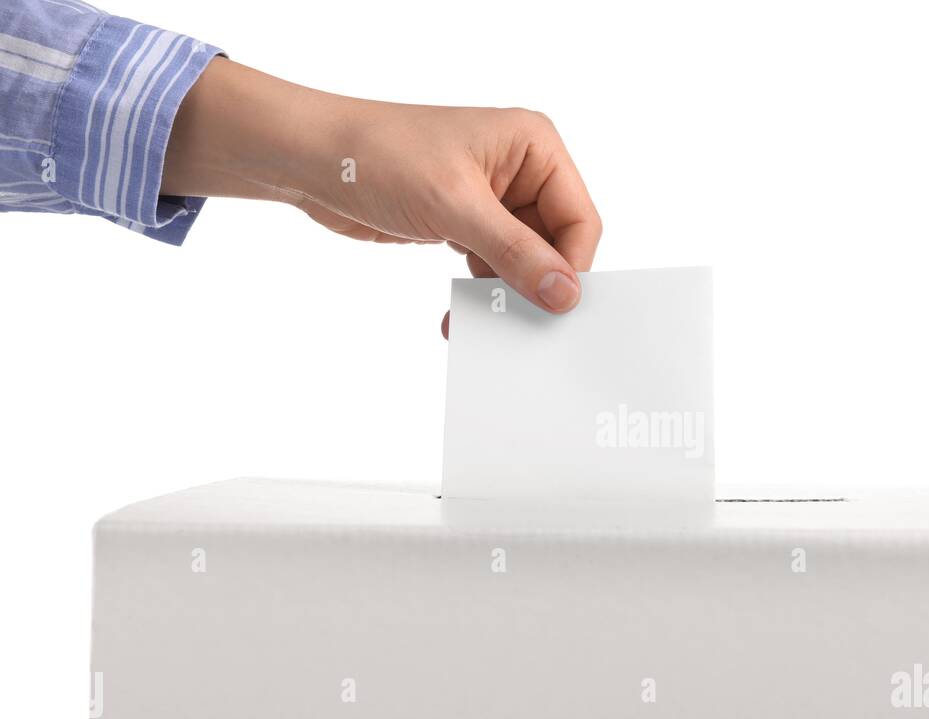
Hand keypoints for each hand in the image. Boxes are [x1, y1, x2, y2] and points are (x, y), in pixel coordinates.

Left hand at [162, 57, 601, 326]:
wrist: (310, 159)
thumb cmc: (378, 155)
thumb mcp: (455, 206)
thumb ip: (516, 253)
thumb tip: (566, 295)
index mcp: (534, 146)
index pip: (579, 219)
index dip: (572, 267)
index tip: (554, 308)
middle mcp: (521, 170)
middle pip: (556, 246)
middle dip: (535, 286)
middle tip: (518, 324)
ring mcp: (494, 199)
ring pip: (524, 263)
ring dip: (503, 296)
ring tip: (479, 321)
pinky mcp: (466, 223)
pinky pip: (492, 269)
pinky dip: (478, 295)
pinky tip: (456, 315)